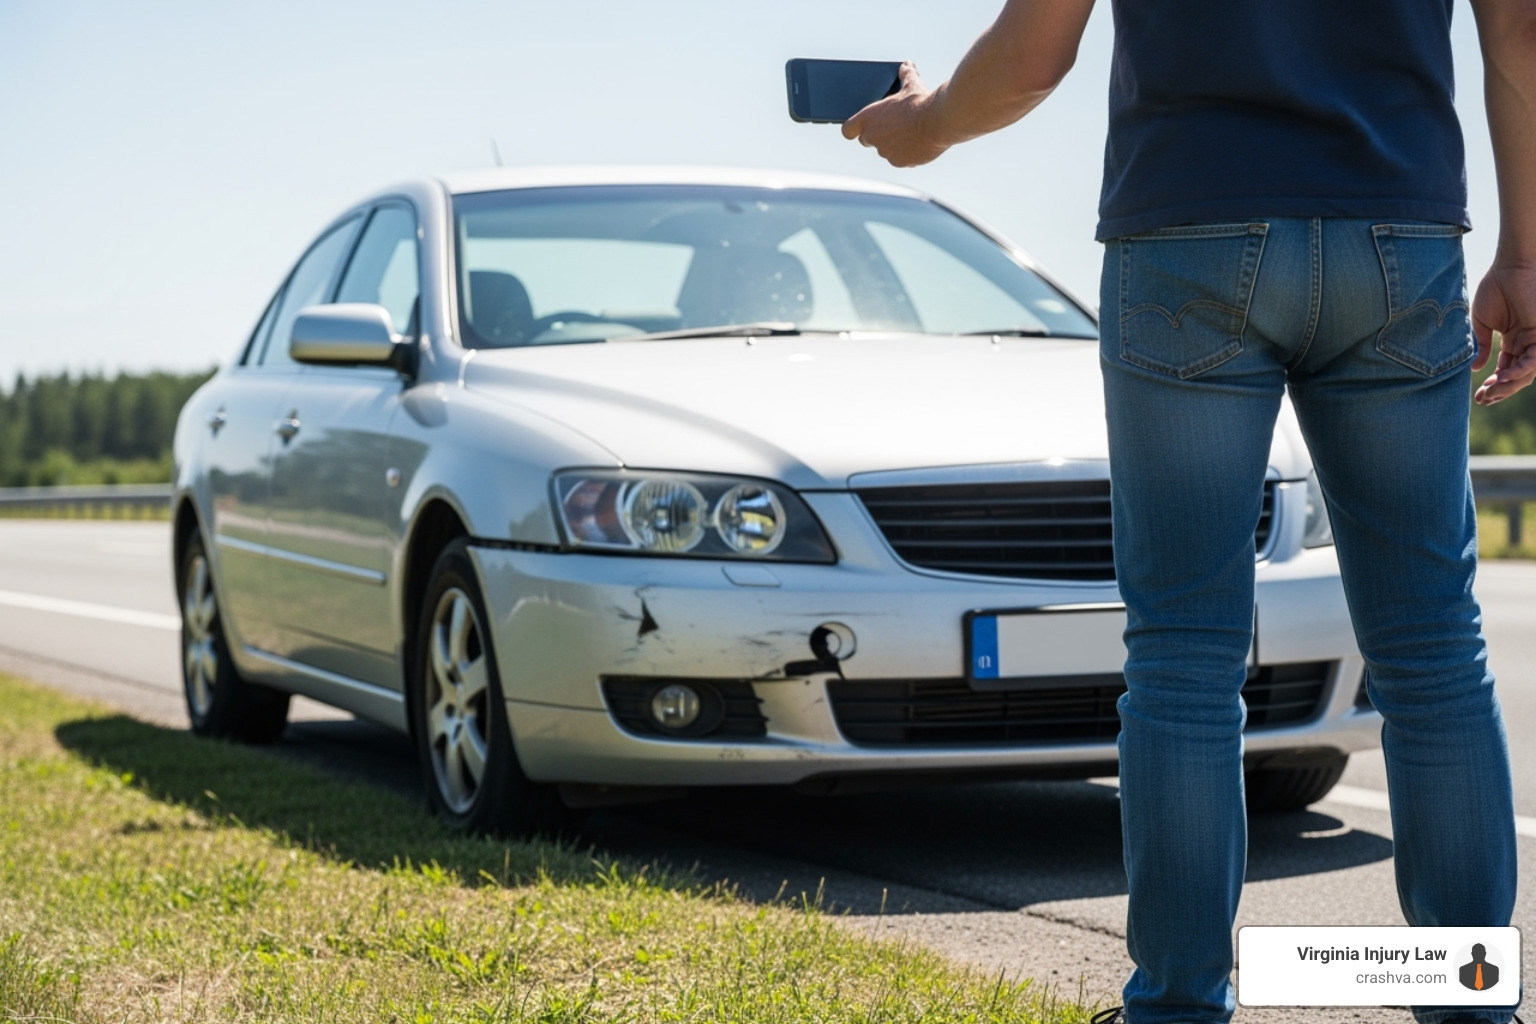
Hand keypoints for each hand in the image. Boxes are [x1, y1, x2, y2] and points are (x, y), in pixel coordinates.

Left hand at [842, 62, 949, 167]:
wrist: (939, 121)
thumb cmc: (921, 101)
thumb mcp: (911, 84)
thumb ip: (905, 76)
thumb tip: (907, 65)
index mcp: (869, 118)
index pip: (848, 130)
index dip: (853, 129)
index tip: (859, 127)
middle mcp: (873, 137)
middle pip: (866, 140)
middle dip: (876, 135)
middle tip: (892, 126)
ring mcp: (886, 152)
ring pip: (886, 151)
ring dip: (894, 145)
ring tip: (910, 133)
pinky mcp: (900, 162)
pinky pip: (900, 159)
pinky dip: (907, 154)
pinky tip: (918, 144)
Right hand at [1472, 260, 1535, 404]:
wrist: (1511, 267)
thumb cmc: (1496, 288)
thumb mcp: (1482, 323)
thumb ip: (1481, 346)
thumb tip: (1475, 368)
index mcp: (1514, 341)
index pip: (1507, 370)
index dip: (1494, 385)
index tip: (1479, 397)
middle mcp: (1527, 343)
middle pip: (1517, 376)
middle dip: (1501, 390)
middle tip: (1483, 399)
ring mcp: (1535, 340)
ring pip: (1527, 372)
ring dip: (1509, 386)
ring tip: (1490, 391)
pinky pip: (1535, 360)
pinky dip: (1521, 371)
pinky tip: (1503, 377)